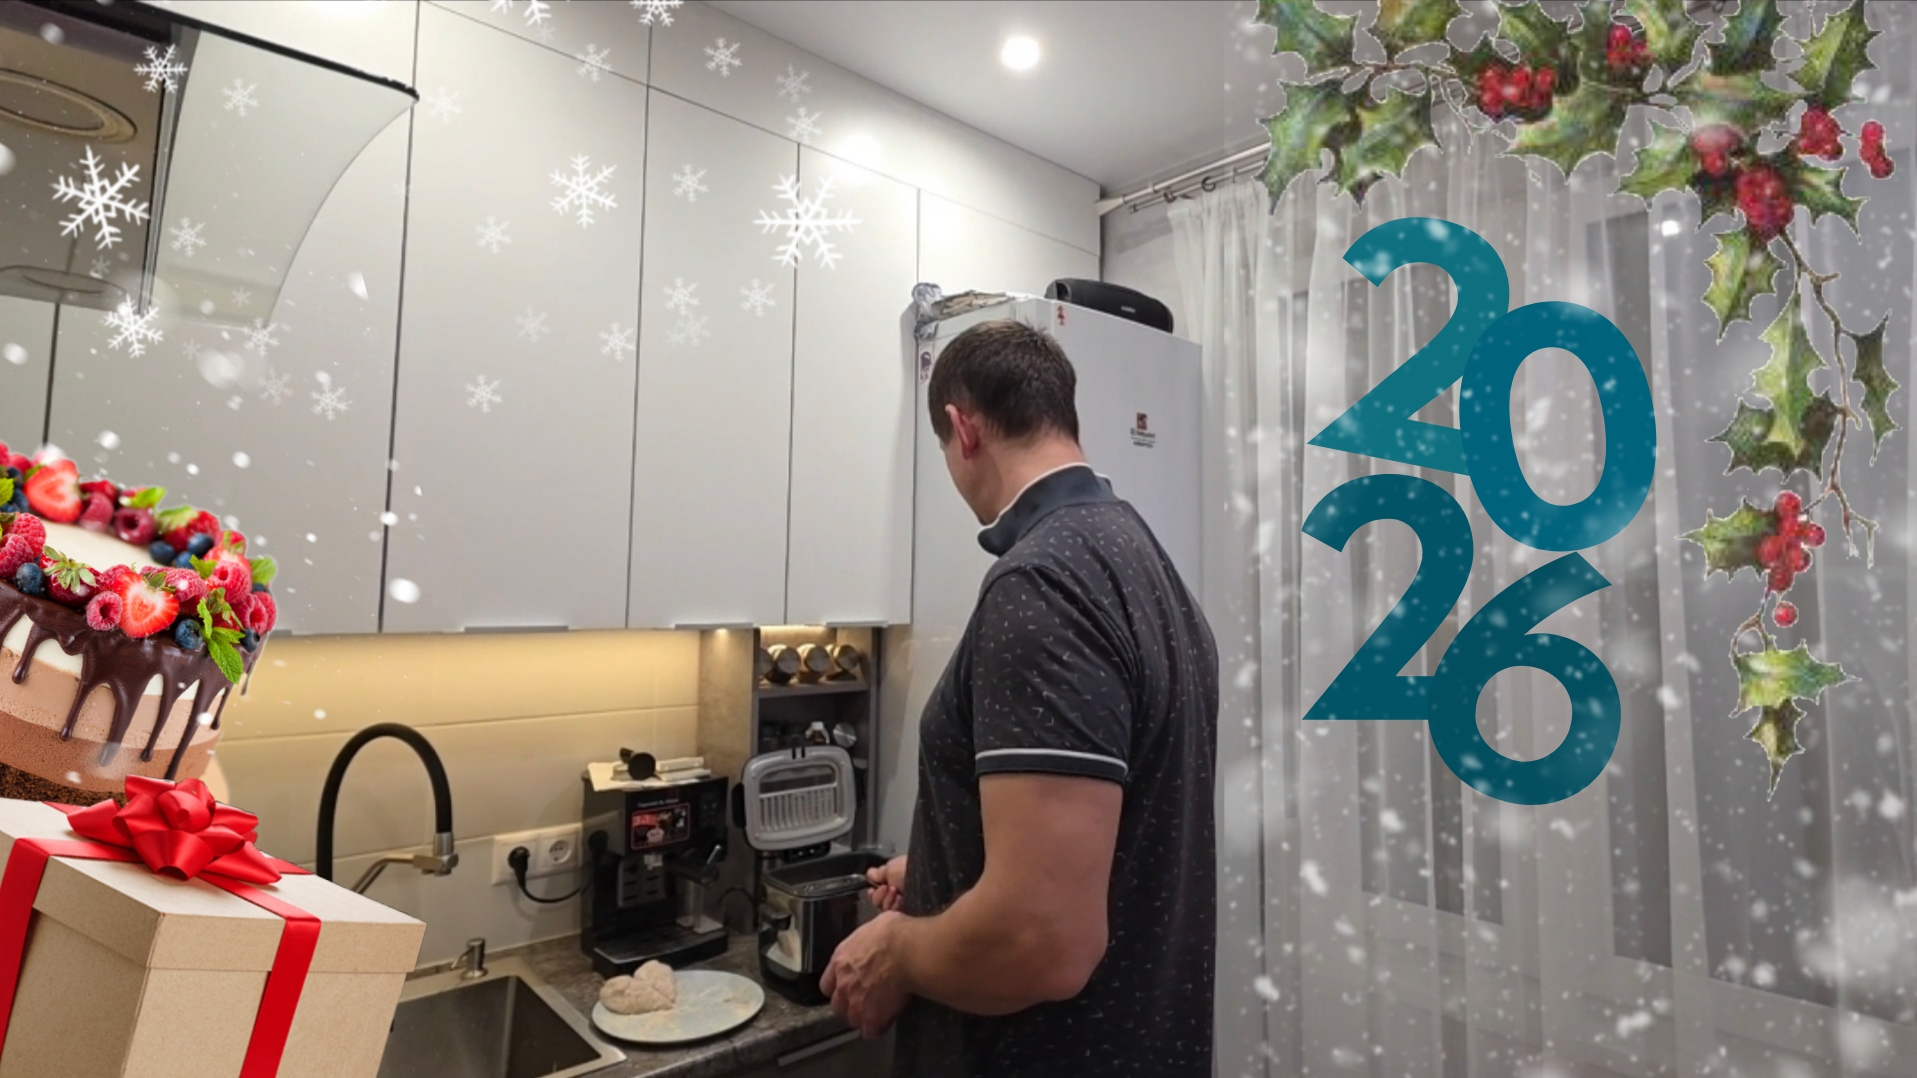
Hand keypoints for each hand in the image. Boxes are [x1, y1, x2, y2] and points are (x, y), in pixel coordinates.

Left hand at [821, 910, 910, 1038]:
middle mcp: (843, 984)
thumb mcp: (875, 926)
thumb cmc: (894, 933)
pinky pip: (869, 1031)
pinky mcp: (872, 1016)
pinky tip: (884, 1023)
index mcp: (840, 960)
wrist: (907, 951)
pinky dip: (876, 1029)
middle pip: (837, 1005)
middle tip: (862, 1003)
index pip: (826, 983)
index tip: (846, 987)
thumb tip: (879, 934)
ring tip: (875, 1015)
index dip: (837, 987)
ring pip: (852, 1019)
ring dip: (862, 1018)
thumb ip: (869, 939)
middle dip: (847, 1005)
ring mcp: (856, 1002)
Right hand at [865, 855, 905, 911]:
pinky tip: (899, 899)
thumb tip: (870, 874)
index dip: (874, 893)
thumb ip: (878, 873)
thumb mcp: (891, 867)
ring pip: (885, 910)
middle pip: (880, 903)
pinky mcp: (909, 915)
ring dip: (886, 900)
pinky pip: (893, 915)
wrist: (926, 878)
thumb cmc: (910, 869)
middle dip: (879, 895)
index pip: (880, 893)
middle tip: (885, 888)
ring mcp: (905, 905)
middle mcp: (901, 894)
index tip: (871, 889)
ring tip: (895, 891)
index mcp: (897, 882)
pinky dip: (893, 907)